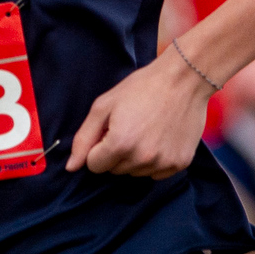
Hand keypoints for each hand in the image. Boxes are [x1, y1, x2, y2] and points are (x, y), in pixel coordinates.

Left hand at [65, 51, 211, 178]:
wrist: (183, 80)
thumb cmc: (141, 88)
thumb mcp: (104, 106)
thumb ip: (84, 138)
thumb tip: (71, 167)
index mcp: (120, 144)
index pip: (94, 166)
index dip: (98, 148)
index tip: (109, 131)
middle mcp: (142, 159)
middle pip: (114, 170)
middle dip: (115, 153)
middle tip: (129, 127)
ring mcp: (163, 163)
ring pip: (135, 173)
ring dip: (134, 158)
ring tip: (145, 131)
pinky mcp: (180, 163)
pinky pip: (156, 173)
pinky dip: (154, 161)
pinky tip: (159, 138)